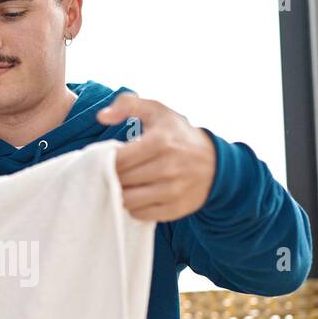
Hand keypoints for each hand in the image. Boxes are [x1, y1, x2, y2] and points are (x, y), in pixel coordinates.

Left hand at [96, 92, 215, 221]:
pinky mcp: (175, 209)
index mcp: (160, 142)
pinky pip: (140, 214)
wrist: (215, 163)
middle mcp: (168, 168)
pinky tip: (137, 195)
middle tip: (112, 172)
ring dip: (120, 193)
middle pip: (121, 180)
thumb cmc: (178, 134)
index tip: (106, 158)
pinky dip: (133, 207)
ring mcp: (172, 191)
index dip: (105, 160)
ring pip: (127, 201)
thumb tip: (102, 117)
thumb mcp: (157, 111)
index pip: (117, 159)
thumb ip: (127, 104)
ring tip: (123, 184)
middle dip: (111, 176)